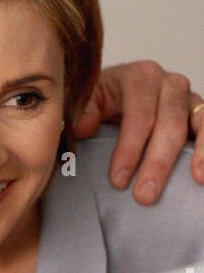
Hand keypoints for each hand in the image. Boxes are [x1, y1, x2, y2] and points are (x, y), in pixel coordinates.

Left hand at [74, 61, 203, 201]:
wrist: (117, 100)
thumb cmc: (100, 104)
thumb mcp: (86, 102)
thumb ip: (82, 111)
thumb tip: (84, 126)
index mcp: (139, 76)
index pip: (139, 113)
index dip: (129, 148)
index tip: (118, 181)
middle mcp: (169, 84)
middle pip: (170, 122)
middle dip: (157, 161)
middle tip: (144, 196)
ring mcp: (189, 99)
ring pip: (200, 122)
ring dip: (199, 153)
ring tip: (196, 178)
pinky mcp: (200, 115)